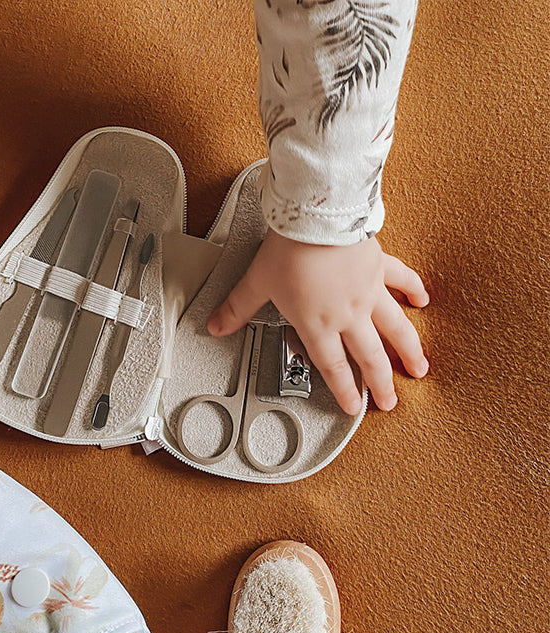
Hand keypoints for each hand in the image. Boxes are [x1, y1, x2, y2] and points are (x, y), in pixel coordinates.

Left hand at [207, 229, 429, 414]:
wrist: (318, 216)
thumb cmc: (290, 248)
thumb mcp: (257, 282)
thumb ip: (237, 308)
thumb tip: (216, 325)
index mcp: (318, 324)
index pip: (332, 367)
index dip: (345, 391)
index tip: (354, 407)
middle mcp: (348, 314)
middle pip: (369, 357)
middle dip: (381, 384)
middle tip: (391, 401)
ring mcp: (368, 292)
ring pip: (395, 329)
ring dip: (409, 351)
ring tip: (420, 368)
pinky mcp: (380, 266)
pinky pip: (402, 281)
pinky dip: (415, 290)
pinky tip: (424, 301)